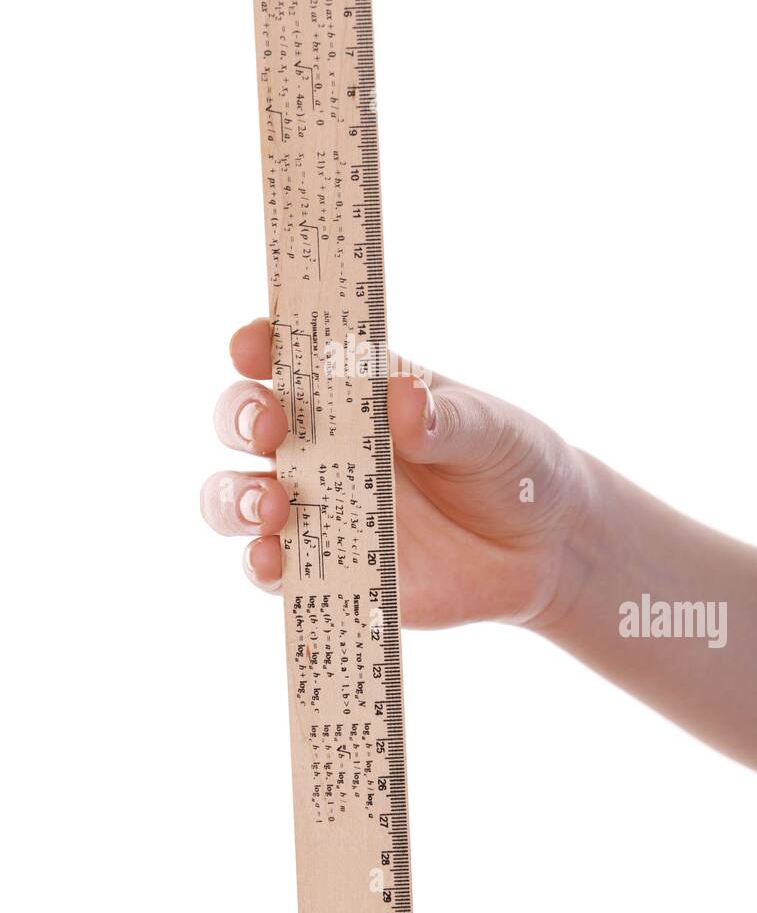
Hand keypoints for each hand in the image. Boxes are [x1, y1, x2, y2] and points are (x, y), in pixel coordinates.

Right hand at [200, 318, 590, 627]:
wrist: (545, 549)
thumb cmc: (513, 465)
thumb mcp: (492, 431)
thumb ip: (445, 419)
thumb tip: (403, 397)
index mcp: (355, 390)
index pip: (290, 356)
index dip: (259, 346)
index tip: (253, 347)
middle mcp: (322, 443)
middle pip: (244, 419)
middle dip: (241, 417)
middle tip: (268, 428)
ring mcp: (318, 505)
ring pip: (237, 494)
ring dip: (236, 496)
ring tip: (270, 504)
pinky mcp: (326, 566)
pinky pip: (270, 567)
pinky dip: (259, 563)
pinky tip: (274, 561)